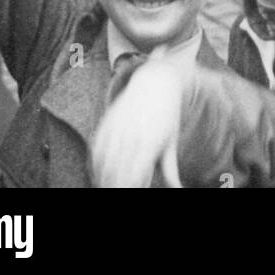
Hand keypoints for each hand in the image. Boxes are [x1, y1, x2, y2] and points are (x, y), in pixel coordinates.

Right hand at [92, 56, 183, 187]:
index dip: (132, 188)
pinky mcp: (105, 125)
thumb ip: (171, 170)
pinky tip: (99, 175)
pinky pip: (95, 152)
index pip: (134, 177)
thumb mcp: (171, 142)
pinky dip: (95, 167)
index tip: (135, 190)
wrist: (154, 84)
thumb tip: (180, 189)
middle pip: (116, 175)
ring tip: (109, 186)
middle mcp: (130, 137)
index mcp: (149, 143)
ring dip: (104, 180)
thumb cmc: (167, 117)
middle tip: (120, 190)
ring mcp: (115, 130)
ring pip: (103, 166)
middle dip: (117, 187)